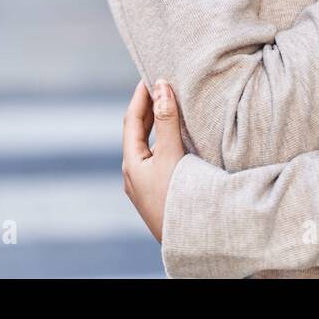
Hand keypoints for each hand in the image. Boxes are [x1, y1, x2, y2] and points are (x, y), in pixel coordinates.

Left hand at [122, 79, 185, 242]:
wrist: (187, 242)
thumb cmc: (175, 197)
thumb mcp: (171, 155)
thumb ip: (167, 120)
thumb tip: (160, 86)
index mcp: (131, 163)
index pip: (133, 120)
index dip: (140, 96)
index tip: (149, 76)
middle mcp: (134, 173)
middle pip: (138, 133)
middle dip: (148, 108)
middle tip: (159, 85)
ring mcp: (145, 185)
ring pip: (148, 147)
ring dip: (157, 125)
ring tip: (168, 106)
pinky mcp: (157, 193)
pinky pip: (157, 159)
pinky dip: (164, 142)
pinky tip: (177, 141)